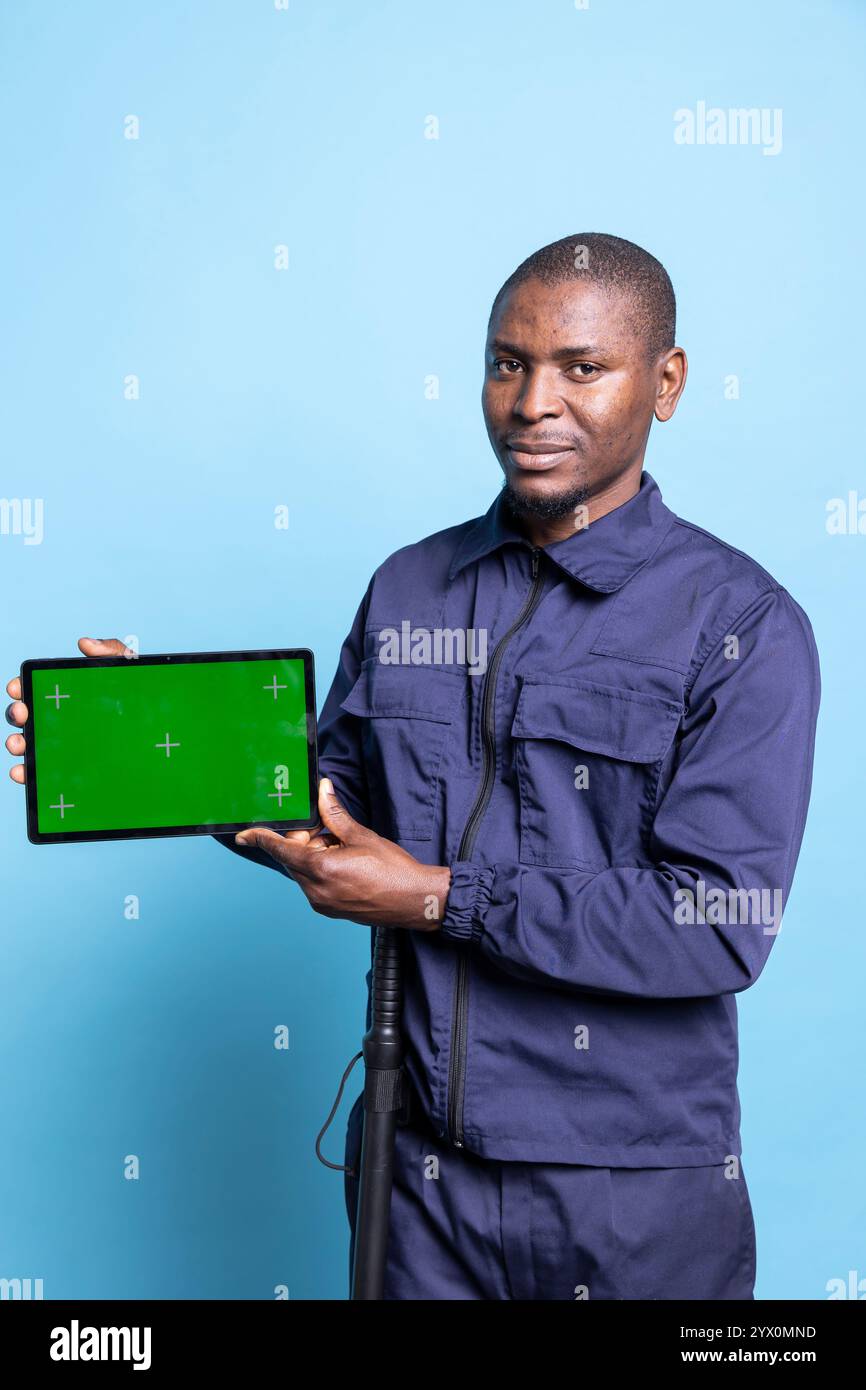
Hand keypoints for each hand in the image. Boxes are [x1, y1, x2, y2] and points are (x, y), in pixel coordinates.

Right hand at [5, 637, 135, 784]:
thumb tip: (84, 643)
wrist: (163, 739)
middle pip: (26, 716)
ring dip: (16, 743)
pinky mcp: (68, 770)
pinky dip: (25, 773)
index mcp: (67, 695)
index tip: (18, 687)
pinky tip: (22, 772)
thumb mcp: (131, 673)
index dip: (21, 686)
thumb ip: (112, 653)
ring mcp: (61, 746)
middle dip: (16, 713)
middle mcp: (59, 721)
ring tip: (19, 744)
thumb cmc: (142, 702)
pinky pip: (41, 773)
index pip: (36, 688)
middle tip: (22, 713)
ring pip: (28, 744)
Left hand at [235, 778, 451, 931]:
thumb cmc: (394, 871)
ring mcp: (321, 903)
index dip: (261, 838)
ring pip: (304, 871)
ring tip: (344, 850)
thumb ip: (335, 814)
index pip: (281, 850)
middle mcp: (315, 890)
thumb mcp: (362, 836)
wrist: (416, 901)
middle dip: (304, 841)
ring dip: (315, 855)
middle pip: (293, 858)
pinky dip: (321, 869)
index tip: (244, 834)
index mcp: (320, 869)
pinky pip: (314, 883)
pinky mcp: (329, 909)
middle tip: (328, 831)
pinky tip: (345, 863)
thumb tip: (322, 791)